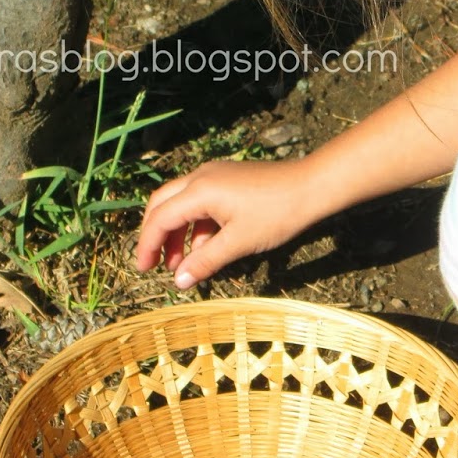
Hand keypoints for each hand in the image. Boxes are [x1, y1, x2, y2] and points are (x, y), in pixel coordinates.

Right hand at [135, 156, 324, 288]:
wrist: (313, 186)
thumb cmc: (278, 213)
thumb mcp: (239, 242)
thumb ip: (205, 261)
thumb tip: (179, 282)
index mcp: (199, 190)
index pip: (160, 218)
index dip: (148, 245)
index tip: (144, 269)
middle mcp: (201, 177)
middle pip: (162, 204)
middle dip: (155, 235)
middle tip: (153, 263)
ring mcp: (215, 175)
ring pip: (182, 203)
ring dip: (177, 232)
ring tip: (181, 263)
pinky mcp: (229, 180)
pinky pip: (201, 201)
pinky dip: (197, 224)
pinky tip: (205, 248)